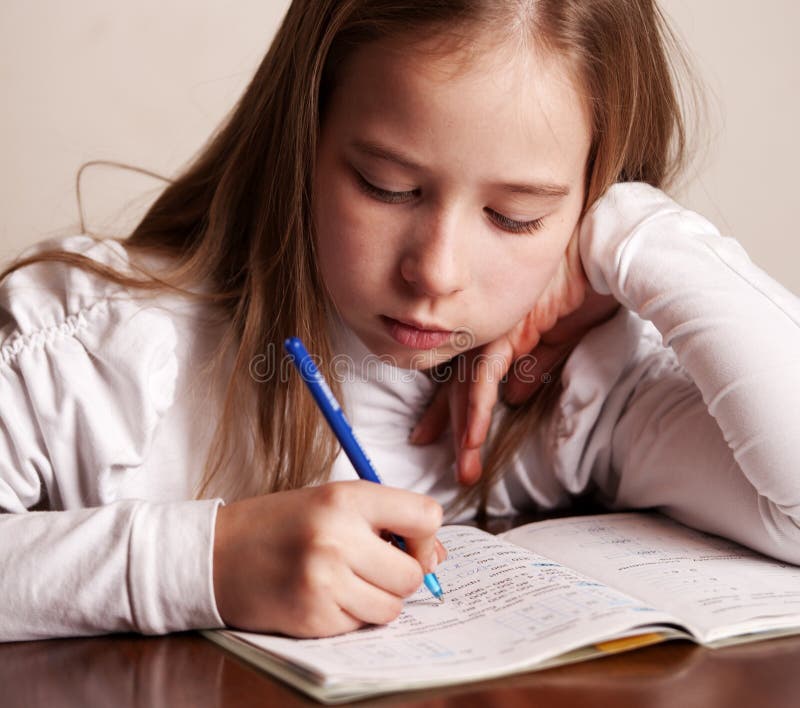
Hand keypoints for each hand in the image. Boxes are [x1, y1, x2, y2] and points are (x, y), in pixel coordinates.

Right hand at [212, 481, 445, 637]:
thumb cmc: (279, 524)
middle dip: (401, 576)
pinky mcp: (313, 616)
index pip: (426, 516)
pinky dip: (349, 616)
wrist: (215, 553)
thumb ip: (385, 521)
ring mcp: (325, 580)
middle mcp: (338, 536)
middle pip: (413, 573)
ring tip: (344, 581)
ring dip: (376, 600)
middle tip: (372, 567)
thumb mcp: (331, 502)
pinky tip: (322, 596)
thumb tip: (436, 557)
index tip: (411, 544)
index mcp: (346, 497)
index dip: (427, 537)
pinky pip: (360, 625)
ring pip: (392, 607)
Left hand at [411, 228, 618, 484]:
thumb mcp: (560, 337)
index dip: (450, 407)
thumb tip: (514, 398)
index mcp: (497, 333)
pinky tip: (473, 436)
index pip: (465, 376)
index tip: (438, 435)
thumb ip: (536, 366)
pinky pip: (487, 374)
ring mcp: (493, 329)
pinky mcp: (508, 329)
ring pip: (466, 385)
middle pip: (457, 383)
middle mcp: (488, 331)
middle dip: (446, 424)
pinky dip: (479, 407)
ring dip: (464, 429)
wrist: (600, 251)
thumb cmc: (581, 285)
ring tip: (463, 467)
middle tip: (433, 455)